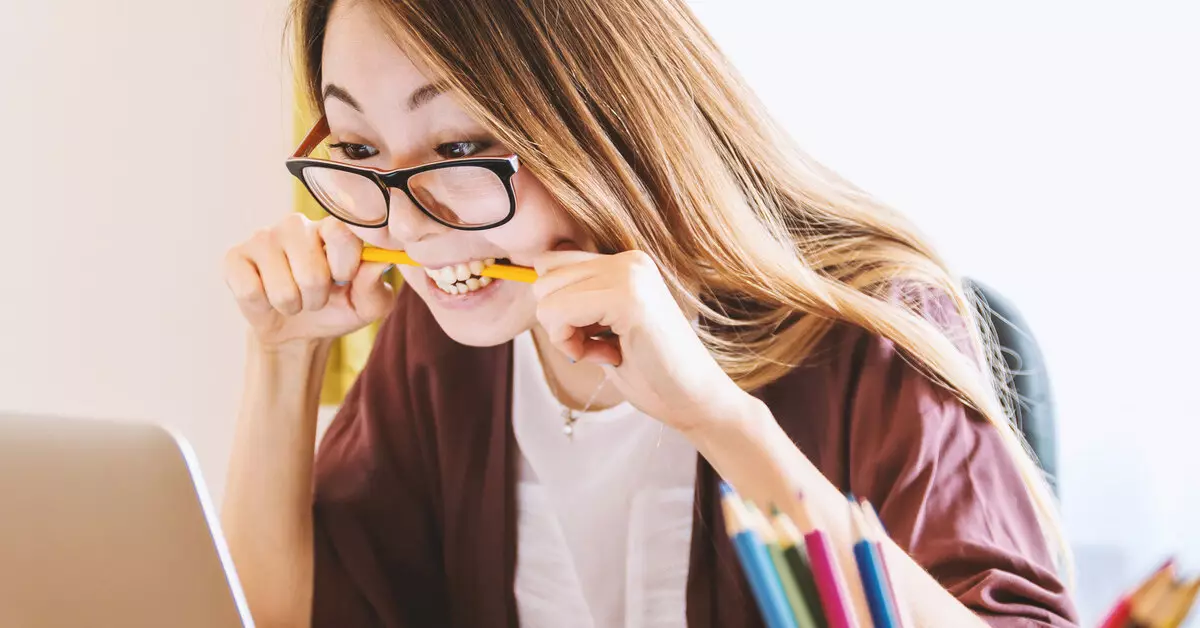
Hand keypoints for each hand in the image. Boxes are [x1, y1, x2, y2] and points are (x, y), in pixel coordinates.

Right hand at [223, 214, 394, 347]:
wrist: (297, 331)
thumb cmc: (337, 309)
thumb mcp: (367, 306)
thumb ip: (376, 286)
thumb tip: (378, 263)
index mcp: (332, 228)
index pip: (341, 233)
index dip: (345, 266)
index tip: (344, 279)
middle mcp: (297, 225)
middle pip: (311, 272)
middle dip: (317, 298)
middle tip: (315, 296)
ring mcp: (263, 238)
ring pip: (282, 288)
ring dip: (292, 305)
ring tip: (293, 298)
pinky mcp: (235, 257)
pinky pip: (250, 291)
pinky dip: (263, 306)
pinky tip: (265, 296)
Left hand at [532, 250, 752, 433]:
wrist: (695, 400)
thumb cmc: (650, 372)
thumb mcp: (605, 326)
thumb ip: (579, 300)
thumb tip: (533, 281)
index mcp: (626, 262)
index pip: (552, 263)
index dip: (558, 307)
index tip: (591, 335)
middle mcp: (629, 260)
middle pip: (544, 276)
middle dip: (558, 320)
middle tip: (597, 346)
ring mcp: (630, 275)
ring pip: (546, 295)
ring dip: (564, 334)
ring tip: (605, 350)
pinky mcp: (628, 298)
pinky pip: (560, 312)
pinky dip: (570, 343)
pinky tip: (607, 356)